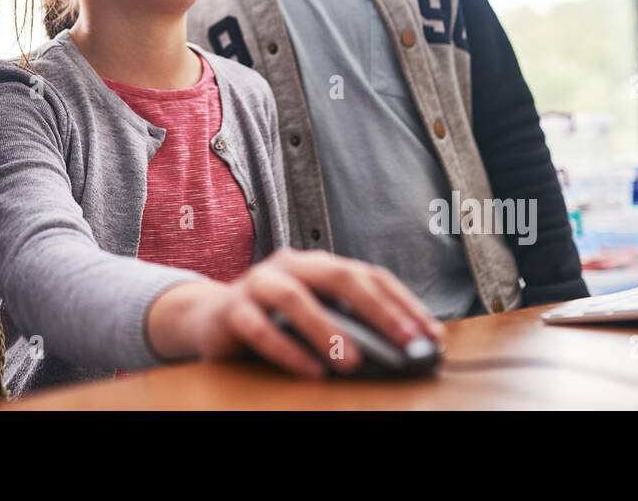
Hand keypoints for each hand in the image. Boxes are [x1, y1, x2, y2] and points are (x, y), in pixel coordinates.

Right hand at [150, 249, 444, 377]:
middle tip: (404, 341)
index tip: (429, 334)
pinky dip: (287, 350)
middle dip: (377, 309)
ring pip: (294, 297)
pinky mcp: (231, 310)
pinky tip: (310, 371)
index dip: (401, 302)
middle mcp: (290, 265)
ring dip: (327, 329)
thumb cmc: (275, 320)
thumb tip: (407, 348)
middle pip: (338, 276)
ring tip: (353, 362)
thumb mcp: (315, 316)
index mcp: (318, 264)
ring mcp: (258, 283)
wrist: (208, 318)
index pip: (368, 275)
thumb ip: (351, 323)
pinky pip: (259, 327)